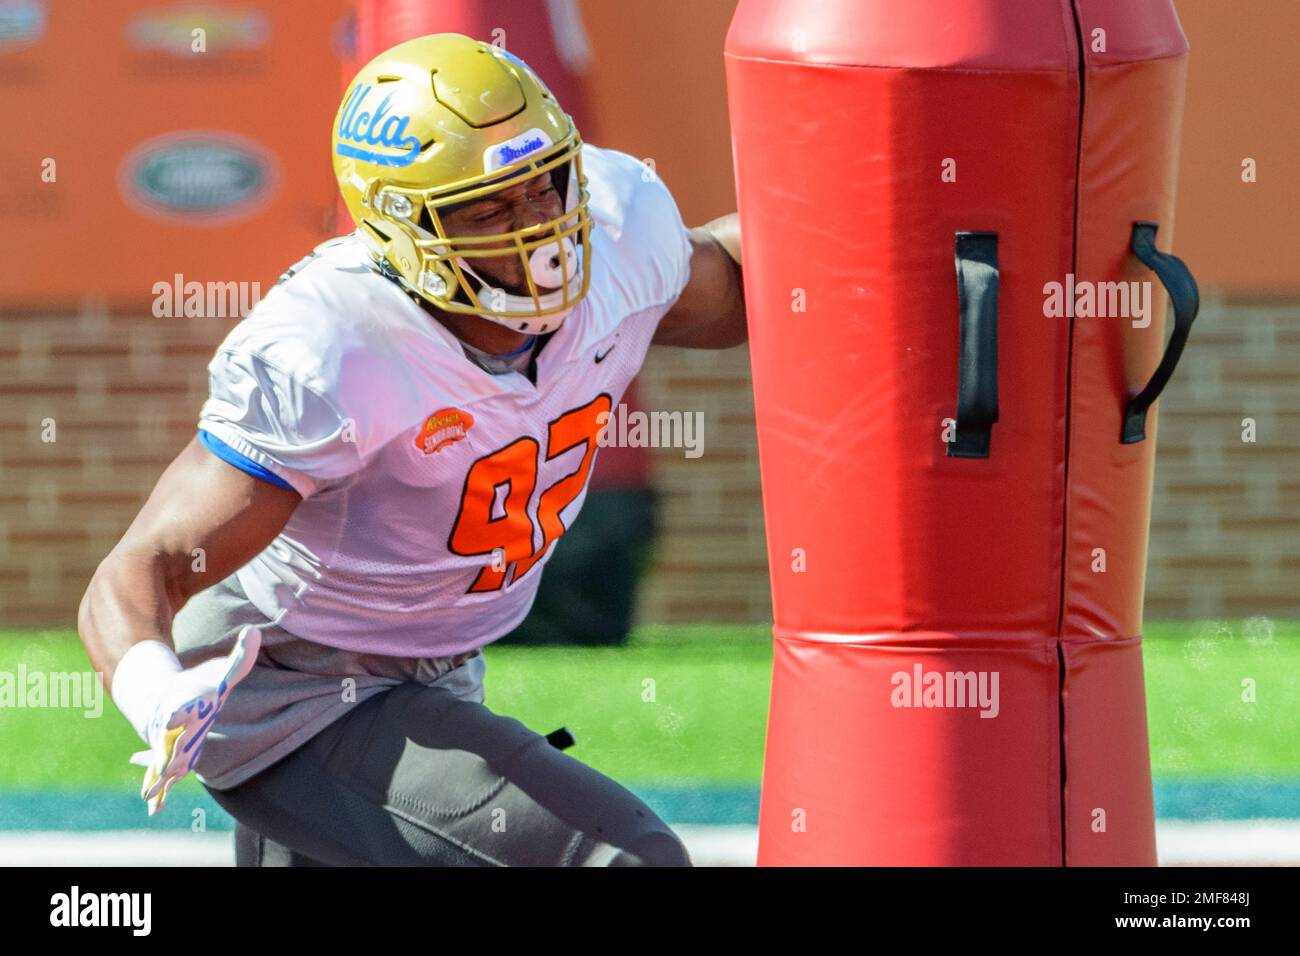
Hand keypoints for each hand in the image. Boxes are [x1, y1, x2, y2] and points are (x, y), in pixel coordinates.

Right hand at [129, 626, 260, 814]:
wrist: (167, 698)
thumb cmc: (200, 686)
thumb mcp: (222, 672)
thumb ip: (242, 656)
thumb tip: (255, 632)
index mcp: (185, 706)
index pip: (181, 709)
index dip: (177, 713)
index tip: (171, 718)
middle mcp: (172, 728)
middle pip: (169, 742)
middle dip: (166, 752)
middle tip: (164, 763)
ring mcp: (167, 745)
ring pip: (160, 764)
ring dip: (158, 777)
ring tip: (150, 794)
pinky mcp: (167, 758)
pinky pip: (159, 777)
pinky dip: (157, 793)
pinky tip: (154, 809)